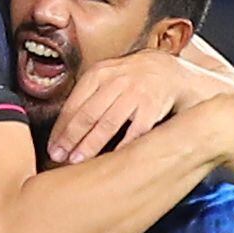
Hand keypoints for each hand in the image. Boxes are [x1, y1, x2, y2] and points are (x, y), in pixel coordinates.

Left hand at [48, 51, 233, 164]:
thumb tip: (64, 128)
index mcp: (101, 72)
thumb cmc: (141, 82)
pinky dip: (122, 146)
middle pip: (87, 113)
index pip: (74, 102)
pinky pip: (136, 130)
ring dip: (90, 144)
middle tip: (58, 158)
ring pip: (108, 122)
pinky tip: (111, 160)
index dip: (61, 127)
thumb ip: (92, 96)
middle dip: (70, 139)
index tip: (52, 147)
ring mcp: (138, 90)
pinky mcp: (156, 103)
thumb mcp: (113, 79)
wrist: (181, 75)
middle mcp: (118, 78)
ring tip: (77, 161)